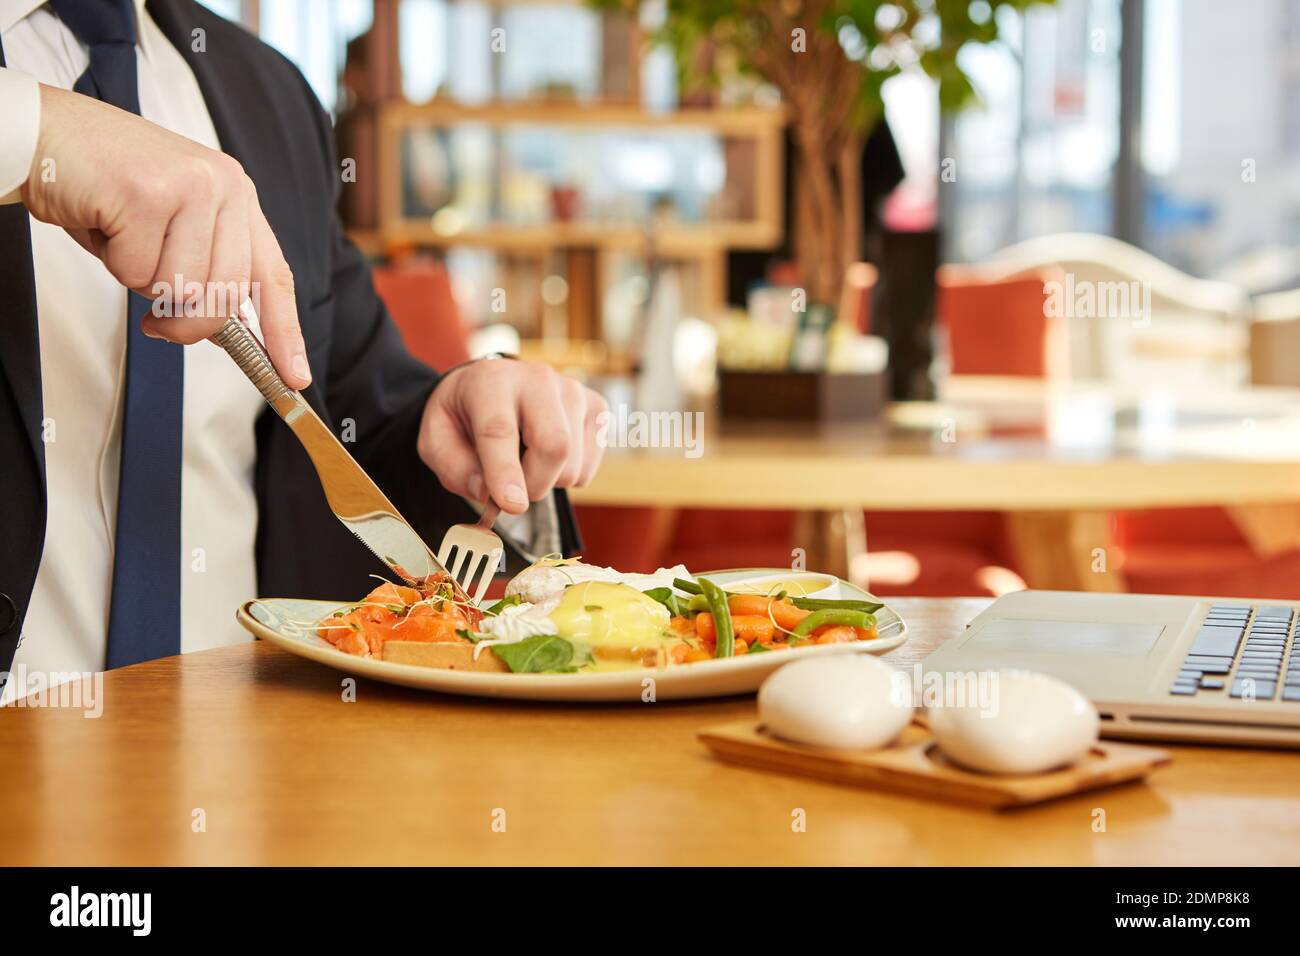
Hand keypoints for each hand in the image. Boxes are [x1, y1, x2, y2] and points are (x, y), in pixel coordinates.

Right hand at [19, 84, 309, 387]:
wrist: (43, 134)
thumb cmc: (106, 185)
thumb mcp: (172, 228)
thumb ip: (205, 271)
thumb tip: (223, 332)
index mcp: (237, 196)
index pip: (273, 275)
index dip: (284, 331)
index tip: (295, 376)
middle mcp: (225, 186)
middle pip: (225, 296)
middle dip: (186, 323)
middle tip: (155, 322)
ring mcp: (190, 185)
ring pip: (181, 287)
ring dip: (141, 280)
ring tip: (124, 238)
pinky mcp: (148, 192)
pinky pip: (136, 269)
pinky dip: (112, 260)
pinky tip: (104, 221)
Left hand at [417, 359, 608, 514]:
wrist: (492, 388)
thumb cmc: (463, 417)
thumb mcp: (436, 441)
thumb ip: (455, 469)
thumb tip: (489, 494)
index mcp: (490, 380)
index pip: (500, 430)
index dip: (505, 472)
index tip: (510, 505)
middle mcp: (537, 378)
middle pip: (555, 445)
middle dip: (534, 484)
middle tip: (510, 494)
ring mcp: (573, 390)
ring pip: (573, 464)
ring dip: (546, 482)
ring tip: (524, 463)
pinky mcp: (596, 408)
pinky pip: (588, 467)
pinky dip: (566, 477)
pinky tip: (546, 457)